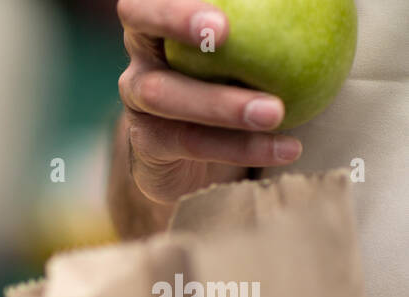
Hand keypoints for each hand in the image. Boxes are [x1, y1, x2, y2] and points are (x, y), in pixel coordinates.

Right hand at [117, 0, 302, 206]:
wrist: (197, 156)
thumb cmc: (238, 84)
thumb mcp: (253, 49)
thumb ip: (272, 19)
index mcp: (161, 22)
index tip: (223, 11)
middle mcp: (141, 53)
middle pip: (141, 26)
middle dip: (176, 20)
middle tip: (226, 32)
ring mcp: (136, 101)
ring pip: (164, 94)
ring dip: (221, 103)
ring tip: (275, 111)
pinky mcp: (148, 144)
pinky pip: (190, 142)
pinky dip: (241, 147)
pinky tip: (287, 148)